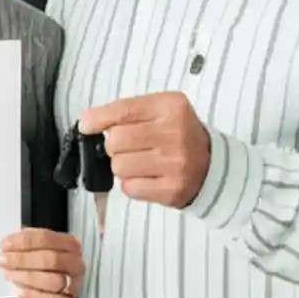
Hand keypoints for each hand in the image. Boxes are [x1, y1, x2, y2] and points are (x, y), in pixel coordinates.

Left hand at [0, 228, 83, 297]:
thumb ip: (21, 245)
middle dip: (23, 260)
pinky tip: (20, 292)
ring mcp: (73, 285)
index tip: (5, 245)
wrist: (40, 291)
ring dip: (27, 278)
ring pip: (53, 281)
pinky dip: (34, 297)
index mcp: (68, 244)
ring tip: (10, 276)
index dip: (24, 241)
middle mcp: (75, 263)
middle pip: (51, 259)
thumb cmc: (36, 266)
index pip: (46, 238)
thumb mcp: (30, 250)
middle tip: (4, 261)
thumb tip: (7, 245)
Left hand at [80, 92, 210, 208]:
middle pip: (116, 141)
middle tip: (130, 147)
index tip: (87, 125)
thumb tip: (87, 122)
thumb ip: (123, 111)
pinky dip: (131, 183)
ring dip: (122, 166)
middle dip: (114, 145)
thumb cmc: (177, 133)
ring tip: (141, 162)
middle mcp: (175, 134)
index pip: (123, 110)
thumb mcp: (158, 110)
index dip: (99, 118)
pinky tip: (147, 177)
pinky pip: (129, 188)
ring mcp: (175, 164)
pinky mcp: (172, 190)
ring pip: (119, 166)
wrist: (211, 165)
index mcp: (171, 107)